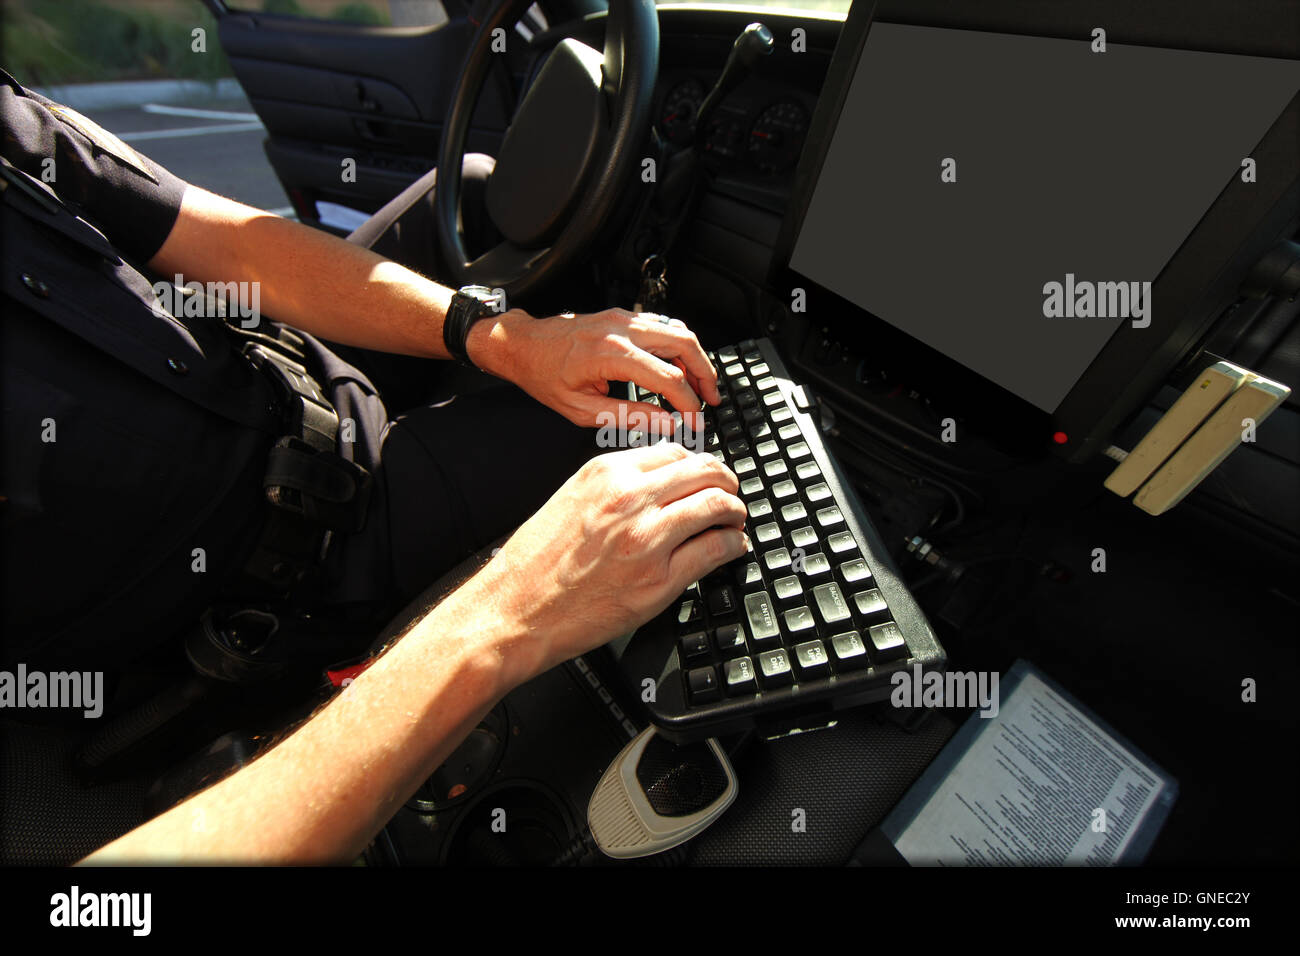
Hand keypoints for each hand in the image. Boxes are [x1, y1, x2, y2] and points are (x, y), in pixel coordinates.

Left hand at [467, 307, 721, 434]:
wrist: (522, 344)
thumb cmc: (543, 376)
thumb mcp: (581, 409)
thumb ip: (628, 417)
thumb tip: (665, 424)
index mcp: (611, 354)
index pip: (668, 378)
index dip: (688, 404)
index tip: (694, 422)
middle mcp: (621, 329)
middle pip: (684, 345)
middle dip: (705, 374)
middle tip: (711, 400)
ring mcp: (623, 318)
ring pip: (678, 331)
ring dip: (695, 359)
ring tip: (699, 386)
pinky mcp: (622, 316)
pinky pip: (662, 327)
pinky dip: (678, 347)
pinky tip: (678, 367)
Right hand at [468, 442, 748, 685]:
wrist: (515, 610)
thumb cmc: (535, 565)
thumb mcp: (571, 500)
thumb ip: (614, 486)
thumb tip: (658, 483)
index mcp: (606, 473)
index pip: (675, 452)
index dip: (700, 464)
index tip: (706, 475)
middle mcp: (629, 498)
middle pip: (705, 471)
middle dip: (726, 482)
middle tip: (731, 495)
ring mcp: (647, 539)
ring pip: (717, 506)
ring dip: (735, 512)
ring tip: (735, 521)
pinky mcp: (658, 580)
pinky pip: (714, 550)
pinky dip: (732, 546)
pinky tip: (731, 548)